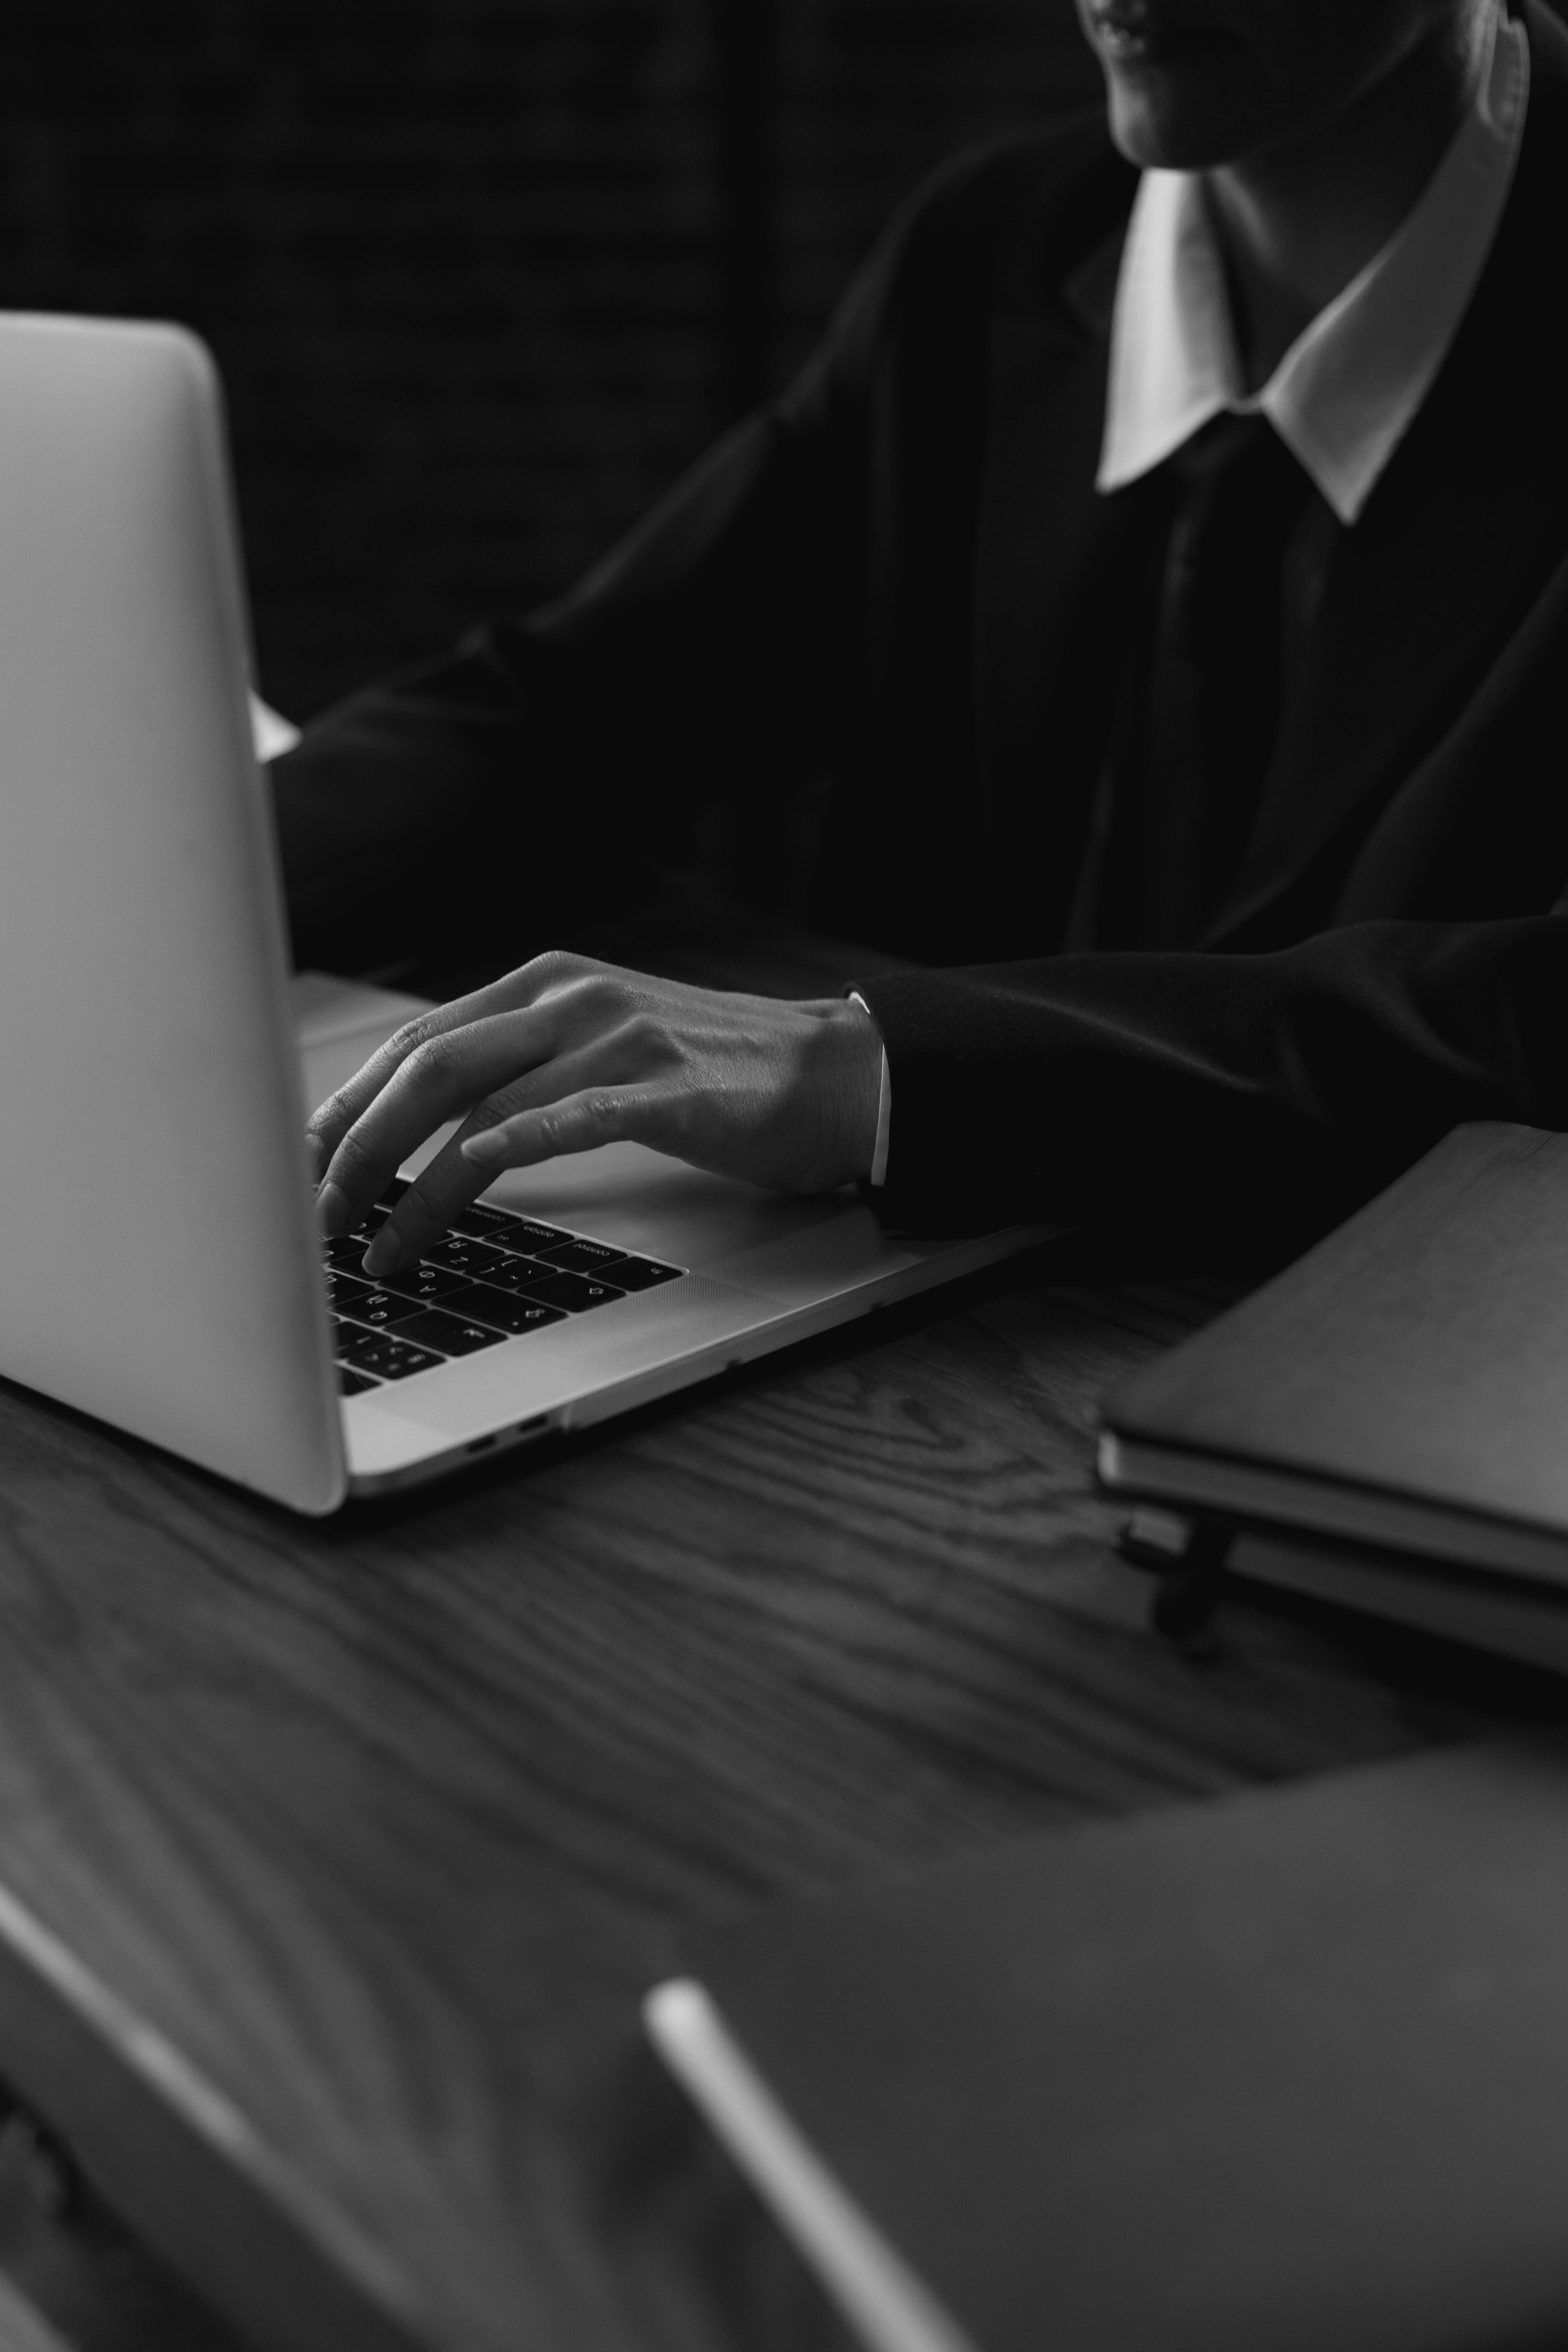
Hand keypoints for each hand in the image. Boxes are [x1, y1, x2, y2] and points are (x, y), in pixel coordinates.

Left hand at [308, 951, 884, 1276]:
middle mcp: (570, 998)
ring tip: (374, 1247)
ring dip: (411, 1183)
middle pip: (427, 1066)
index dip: (343, 1105)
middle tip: (312, 1216)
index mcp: (544, 984)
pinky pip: (565, 1120)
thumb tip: (424, 1128)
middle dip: (354, 1148)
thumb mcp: (600, 1049)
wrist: (834, 1075)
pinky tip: (459, 1187)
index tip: (295, 1166)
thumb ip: (521, 1067)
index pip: (414, 1040)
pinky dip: (502, 1155)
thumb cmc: (712, 1077)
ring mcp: (618, 1038)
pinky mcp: (666, 1089)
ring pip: (480, 1103)